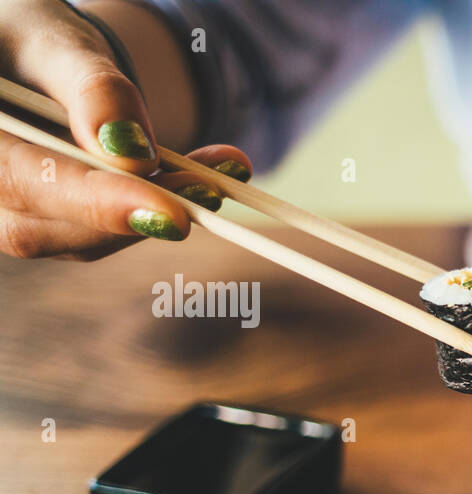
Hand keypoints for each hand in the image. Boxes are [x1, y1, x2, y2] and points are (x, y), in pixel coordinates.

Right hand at [0, 0, 251, 260]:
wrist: (26, 56)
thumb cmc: (31, 38)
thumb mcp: (55, 42)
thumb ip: (91, 91)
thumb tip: (133, 152)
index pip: (21, 181)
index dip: (95, 203)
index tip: (170, 215)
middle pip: (41, 227)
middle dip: (132, 216)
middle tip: (208, 192)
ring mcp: (3, 211)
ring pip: (76, 240)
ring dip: (152, 214)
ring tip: (213, 177)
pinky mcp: (43, 222)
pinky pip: (98, 232)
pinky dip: (152, 209)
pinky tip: (201, 180)